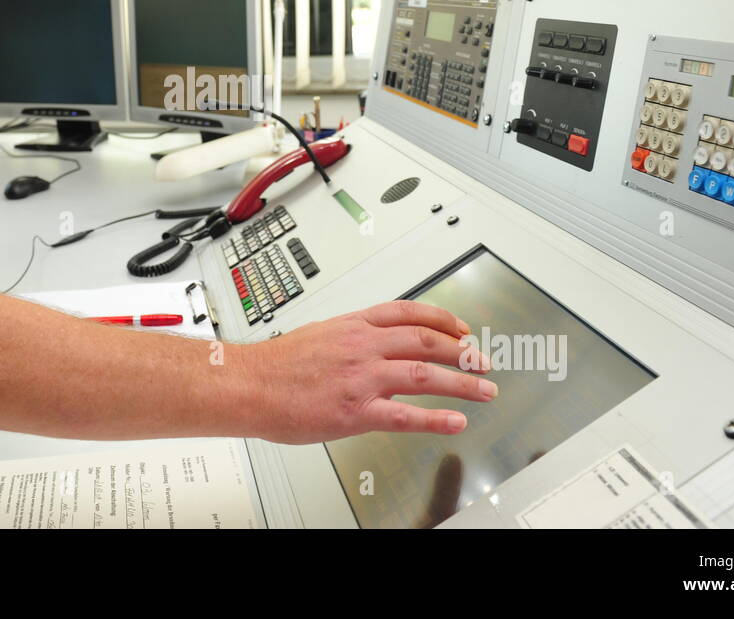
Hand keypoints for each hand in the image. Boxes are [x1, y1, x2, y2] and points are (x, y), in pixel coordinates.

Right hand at [240, 300, 495, 444]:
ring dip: (462, 383)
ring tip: (484, 390)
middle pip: (426, 341)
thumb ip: (351, 338)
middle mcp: (363, 346)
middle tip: (483, 362)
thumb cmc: (275, 365)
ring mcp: (362, 378)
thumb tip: (374, 345)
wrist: (249, 385)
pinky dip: (435, 418)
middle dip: (462, 352)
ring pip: (425, 375)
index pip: (409, 313)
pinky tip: (455, 421)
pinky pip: (405, 416)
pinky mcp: (356, 411)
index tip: (461, 328)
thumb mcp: (319, 334)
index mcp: (354, 325)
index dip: (442, 318)